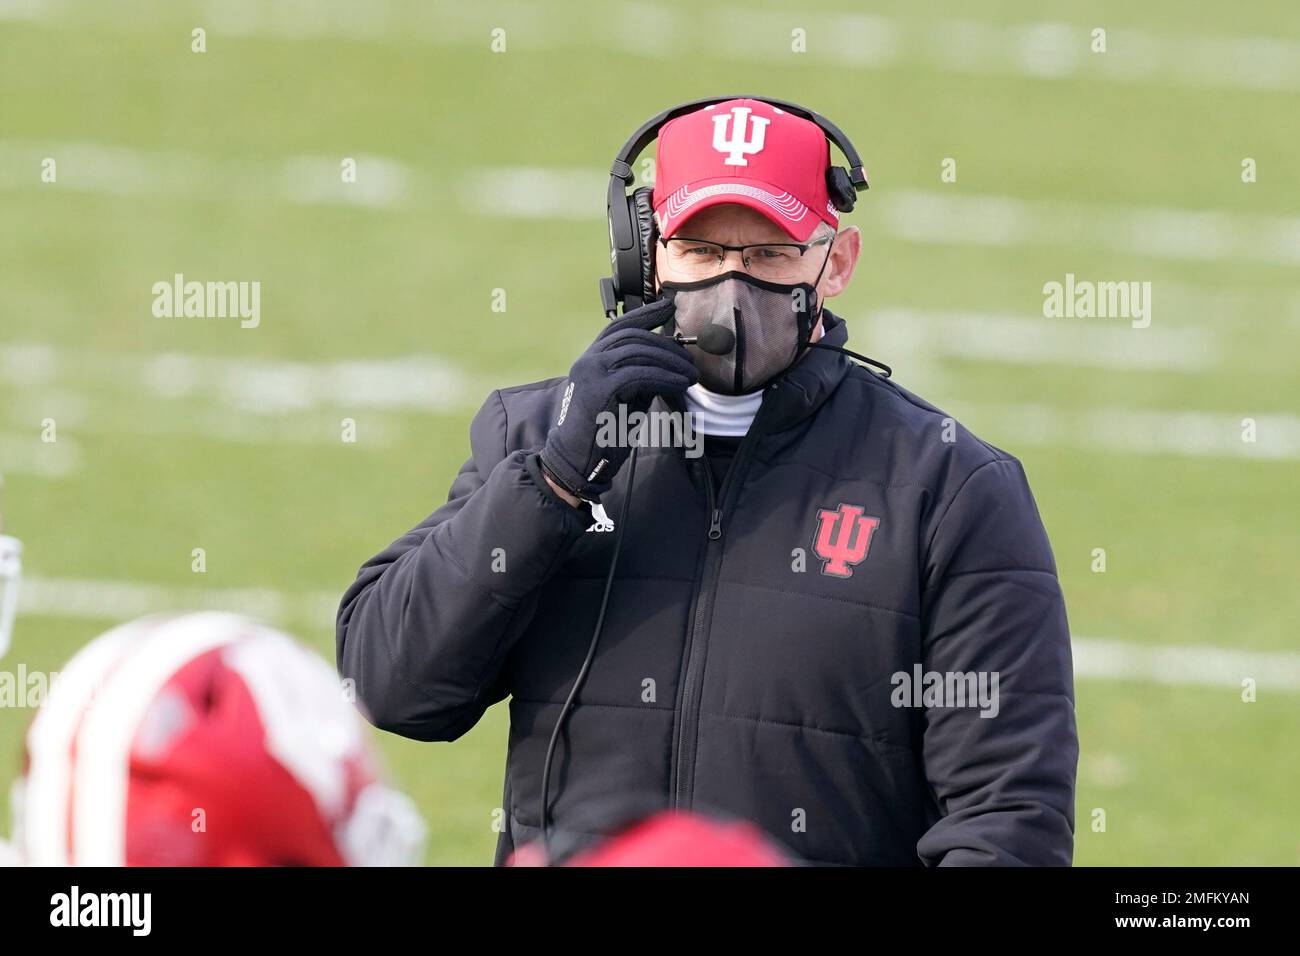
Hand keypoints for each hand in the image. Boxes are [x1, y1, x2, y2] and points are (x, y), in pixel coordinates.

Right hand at [539, 298, 696, 500]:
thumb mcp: (624, 398)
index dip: (645, 314)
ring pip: (638, 351)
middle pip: (633, 336)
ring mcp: (591, 371)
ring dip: (671, 361)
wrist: (576, 462)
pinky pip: (640, 373)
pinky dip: (665, 377)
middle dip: (667, 344)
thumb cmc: (601, 434)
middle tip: (690, 361)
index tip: (669, 307)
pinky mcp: (600, 388)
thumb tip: (667, 362)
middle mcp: (588, 360)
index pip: (618, 326)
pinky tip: (680, 384)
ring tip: (690, 375)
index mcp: (591, 359)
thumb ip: (639, 377)